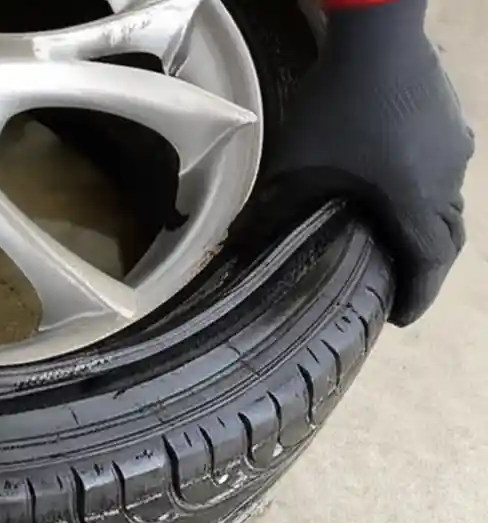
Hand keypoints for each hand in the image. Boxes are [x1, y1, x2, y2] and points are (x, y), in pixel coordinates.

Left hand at [266, 0, 473, 324]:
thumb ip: (271, 210)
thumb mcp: (295, 165)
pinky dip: (426, 195)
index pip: (429, 262)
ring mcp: (456, 149)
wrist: (377, 36)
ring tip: (396, 242)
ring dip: (426, 230)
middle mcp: (448, 180)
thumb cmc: (336, 106)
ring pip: (449, 205)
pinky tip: (398, 189)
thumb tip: (235, 247)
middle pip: (447, 238)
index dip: (417, 294)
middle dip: (424, 268)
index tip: (401, 317)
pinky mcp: (451, 123)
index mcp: (415, 200)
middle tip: (399, 284)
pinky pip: (447, 173)